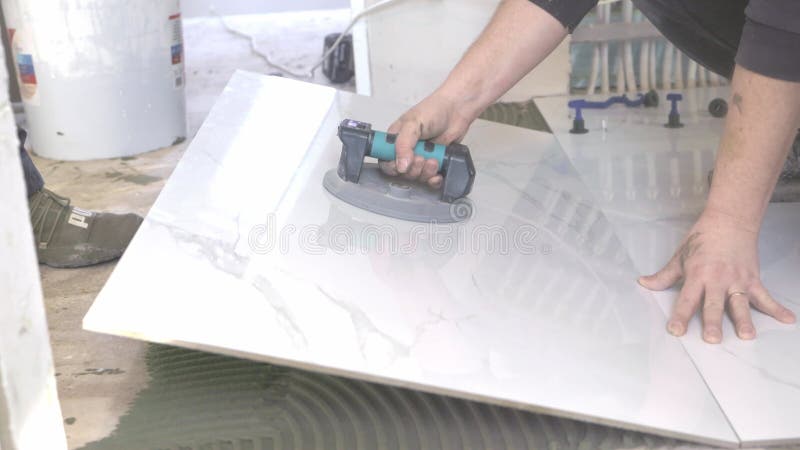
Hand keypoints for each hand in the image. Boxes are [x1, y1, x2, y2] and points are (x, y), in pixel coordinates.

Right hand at [381, 92, 474, 186]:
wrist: (458, 110)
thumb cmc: (434, 109)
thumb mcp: (413, 123)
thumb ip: (403, 144)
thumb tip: (400, 165)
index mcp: (395, 139)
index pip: (385, 160)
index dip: (392, 167)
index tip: (401, 165)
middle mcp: (407, 150)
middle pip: (402, 173)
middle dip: (413, 169)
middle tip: (421, 158)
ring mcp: (421, 157)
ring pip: (417, 176)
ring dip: (425, 172)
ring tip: (433, 159)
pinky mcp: (434, 163)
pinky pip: (430, 180)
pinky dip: (434, 179)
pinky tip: (437, 173)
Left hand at [638, 211, 795, 342]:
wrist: (729, 221)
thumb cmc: (702, 239)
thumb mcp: (679, 256)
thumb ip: (664, 275)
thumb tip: (644, 283)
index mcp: (697, 275)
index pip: (686, 300)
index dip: (680, 316)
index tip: (676, 331)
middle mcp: (717, 280)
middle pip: (714, 305)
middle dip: (712, 322)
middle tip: (712, 339)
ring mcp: (737, 280)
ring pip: (740, 303)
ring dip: (744, 320)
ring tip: (747, 336)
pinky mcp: (752, 279)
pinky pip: (765, 296)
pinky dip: (777, 308)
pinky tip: (788, 319)